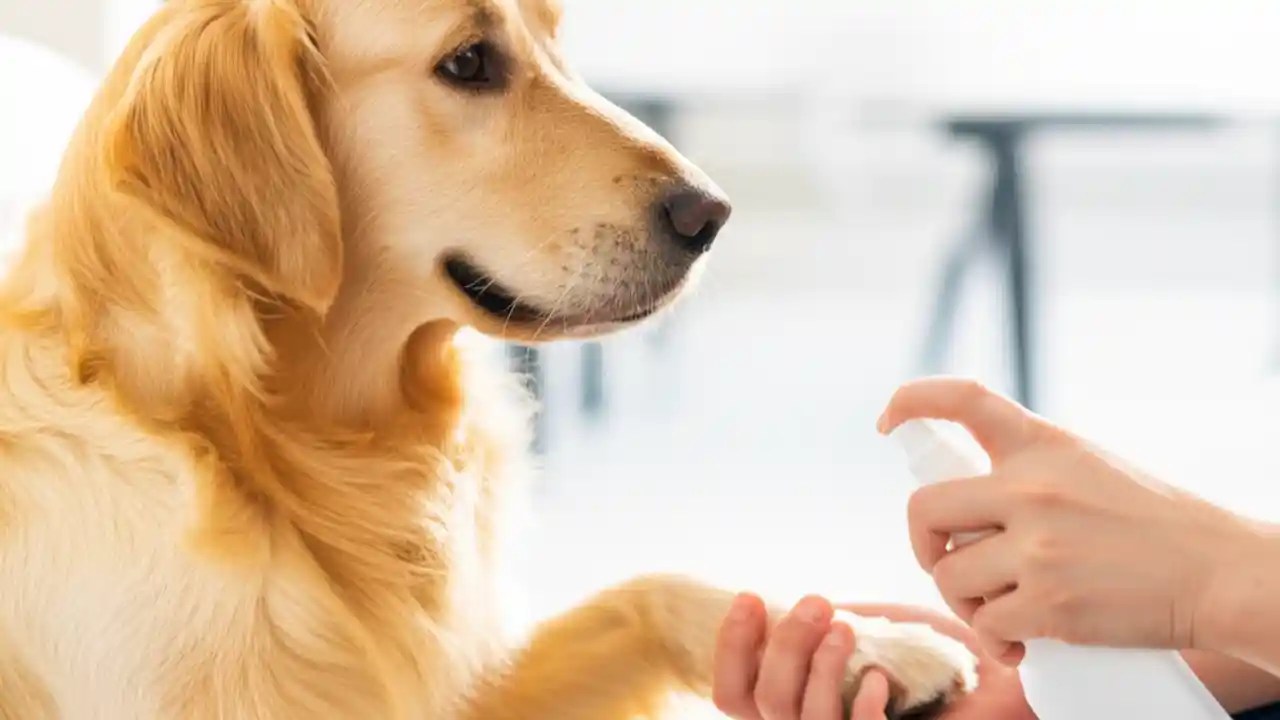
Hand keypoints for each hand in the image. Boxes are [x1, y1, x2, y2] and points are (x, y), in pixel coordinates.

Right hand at [711, 594, 1034, 719]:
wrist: (997, 702)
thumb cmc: (936, 678)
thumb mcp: (872, 643)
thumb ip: (828, 632)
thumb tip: (796, 606)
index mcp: (791, 710)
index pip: (732, 692)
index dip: (731, 646)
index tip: (752, 598)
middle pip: (760, 701)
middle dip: (784, 644)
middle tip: (817, 603)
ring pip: (797, 716)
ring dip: (819, 664)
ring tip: (846, 627)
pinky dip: (860, 703)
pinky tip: (879, 680)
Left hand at [878, 377, 1262, 662]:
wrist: (1220, 574)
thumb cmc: (1156, 527)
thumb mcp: (1090, 469)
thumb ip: (1029, 474)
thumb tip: (963, 508)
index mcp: (1044, 445)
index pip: (965, 399)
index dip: (913, 400)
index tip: (888, 421)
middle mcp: (1033, 488)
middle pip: (924, 508)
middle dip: (923, 542)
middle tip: (948, 560)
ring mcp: (1038, 547)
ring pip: (948, 574)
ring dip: (964, 599)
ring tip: (1001, 608)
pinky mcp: (1049, 604)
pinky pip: (984, 624)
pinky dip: (995, 640)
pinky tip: (1020, 642)